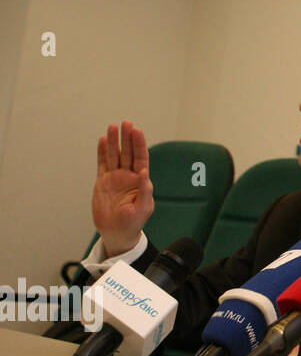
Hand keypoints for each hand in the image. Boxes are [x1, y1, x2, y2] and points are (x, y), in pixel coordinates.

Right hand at [92, 121, 154, 256]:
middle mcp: (128, 176)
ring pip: (114, 156)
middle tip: (126, 123)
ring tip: (112, 127)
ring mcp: (115, 178)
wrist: (117, 232)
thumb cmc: (133, 222)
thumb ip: (145, 191)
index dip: (139, 144)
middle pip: (128, 153)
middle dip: (127, 138)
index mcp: (140, 180)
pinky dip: (101, 152)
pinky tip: (101, 140)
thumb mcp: (143, 208)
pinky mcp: (103, 182)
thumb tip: (145, 173)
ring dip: (113, 142)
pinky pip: (102, 164)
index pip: (141, 158)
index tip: (137, 131)